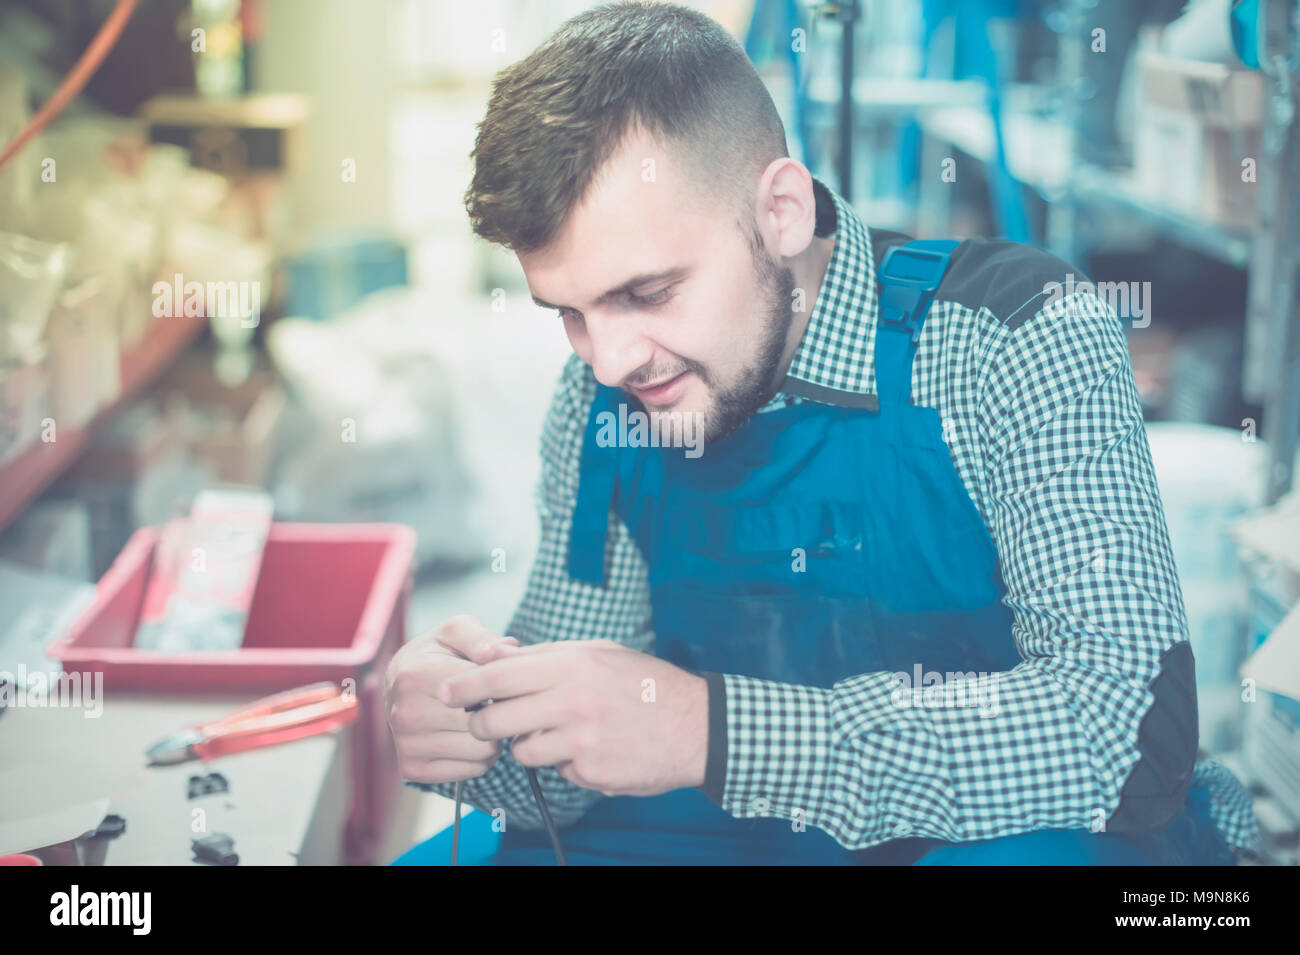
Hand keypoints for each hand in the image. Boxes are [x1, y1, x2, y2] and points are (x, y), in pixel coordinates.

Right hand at [385, 614, 518, 783]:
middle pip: (483, 726)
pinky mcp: (412, 768)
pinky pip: (471, 771)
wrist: (400, 683)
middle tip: (493, 702)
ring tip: (482, 718)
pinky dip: (479, 757)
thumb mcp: (457, 631)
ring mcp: (407, 744)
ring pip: (481, 752)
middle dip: (498, 713)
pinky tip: (470, 737)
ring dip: (492, 737)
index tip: (500, 680)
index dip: (500, 686)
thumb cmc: (436, 654)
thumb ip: (481, 637)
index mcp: (415, 676)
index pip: (480, 691)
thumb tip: (504, 650)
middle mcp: (406, 713)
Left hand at [438, 639, 708, 796]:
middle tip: (487, 725)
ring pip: (523, 750)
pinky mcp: (591, 772)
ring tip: (561, 732)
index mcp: (572, 666)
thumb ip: (550, 657)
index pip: (499, 675)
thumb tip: (500, 658)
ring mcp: (581, 741)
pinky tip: (593, 748)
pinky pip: (557, 770)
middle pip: (498, 720)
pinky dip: (566, 762)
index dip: (465, 685)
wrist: (696, 727)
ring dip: (530, 745)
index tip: (445, 691)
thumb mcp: (599, 653)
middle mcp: (572, 702)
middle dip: (484, 725)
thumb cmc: (645, 684)